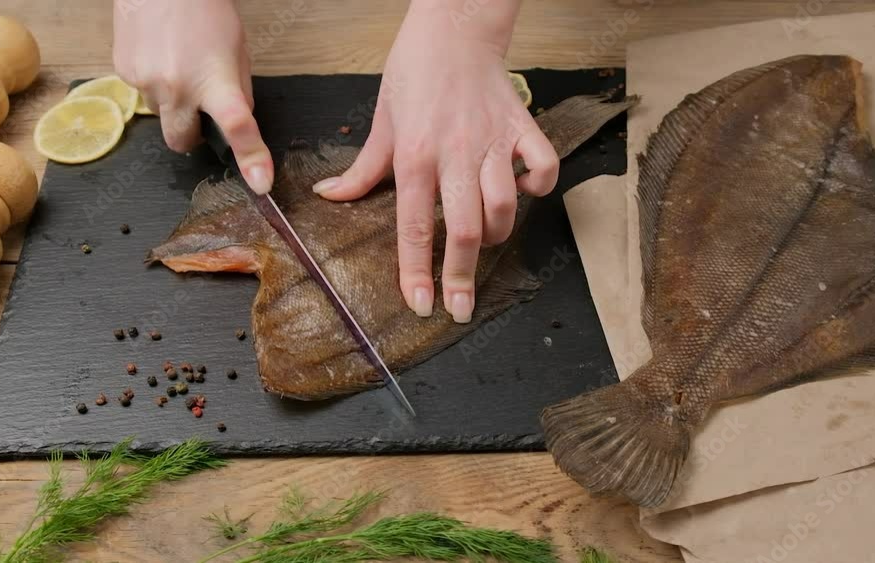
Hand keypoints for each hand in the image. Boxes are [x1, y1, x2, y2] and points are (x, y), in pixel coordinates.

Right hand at [113, 0, 272, 192]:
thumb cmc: (204, 11)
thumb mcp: (237, 51)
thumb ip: (237, 91)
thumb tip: (233, 123)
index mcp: (215, 80)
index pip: (237, 125)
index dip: (251, 158)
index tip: (260, 182)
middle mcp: (177, 87)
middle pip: (182, 142)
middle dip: (192, 135)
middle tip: (199, 110)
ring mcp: (146, 82)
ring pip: (162, 116)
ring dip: (172, 103)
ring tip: (178, 64)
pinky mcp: (124, 74)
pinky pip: (143, 94)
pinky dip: (154, 83)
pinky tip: (160, 55)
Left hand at [312, 1, 557, 322]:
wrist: (454, 27)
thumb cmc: (414, 71)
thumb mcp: (382, 120)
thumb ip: (362, 168)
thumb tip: (330, 195)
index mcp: (415, 155)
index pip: (415, 226)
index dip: (417, 272)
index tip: (421, 306)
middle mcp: (455, 154)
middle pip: (465, 229)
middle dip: (462, 276)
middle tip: (461, 308)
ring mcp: (493, 141)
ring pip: (505, 206)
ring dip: (496, 234)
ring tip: (484, 242)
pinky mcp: (522, 128)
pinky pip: (544, 167)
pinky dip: (538, 187)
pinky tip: (523, 192)